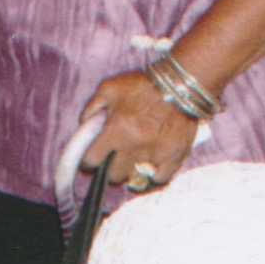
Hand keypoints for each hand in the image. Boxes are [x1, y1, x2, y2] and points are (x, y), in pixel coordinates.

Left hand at [77, 70, 199, 188]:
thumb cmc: (141, 85)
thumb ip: (91, 110)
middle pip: (113, 175)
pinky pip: (161, 179)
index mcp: (116, 130)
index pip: (92, 160)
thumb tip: (84, 128)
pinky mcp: (176, 155)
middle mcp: (135, 146)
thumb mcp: (107, 89)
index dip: (87, 162)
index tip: (89, 161)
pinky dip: (154, 177)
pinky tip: (150, 169)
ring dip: (130, 173)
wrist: (180, 85)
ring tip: (130, 165)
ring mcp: (157, 153)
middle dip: (108, 170)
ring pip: (136, 178)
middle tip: (111, 162)